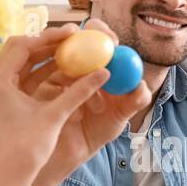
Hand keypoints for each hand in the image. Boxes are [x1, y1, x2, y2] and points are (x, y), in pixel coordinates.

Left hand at [0, 29, 118, 177]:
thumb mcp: (56, 115)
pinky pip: (28, 78)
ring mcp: (2, 93)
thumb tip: (103, 71)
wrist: (12, 177)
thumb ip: (79, 91)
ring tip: (73, 52)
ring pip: (25, 64)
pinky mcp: (10, 102)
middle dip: (48, 44)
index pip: (22, 46)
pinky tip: (66, 71)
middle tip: (74, 38)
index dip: (47, 37)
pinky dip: (45, 72)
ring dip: (48, 57)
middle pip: (22, 51)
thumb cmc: (28, 149)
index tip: (72, 34)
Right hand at [22, 19, 152, 168]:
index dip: (104, 34)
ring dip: (84, 83)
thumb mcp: (121, 116)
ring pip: (67, 63)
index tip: (111, 41)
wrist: (72, 151)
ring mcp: (59, 75)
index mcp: (98, 66)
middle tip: (100, 59)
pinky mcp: (44, 88)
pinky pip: (54, 83)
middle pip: (77, 41)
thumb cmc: (98, 129)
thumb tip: (141, 85)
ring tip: (98, 109)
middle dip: (87, 42)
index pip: (100, 40)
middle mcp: (77, 66)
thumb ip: (135, 101)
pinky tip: (78, 117)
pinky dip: (69, 97)